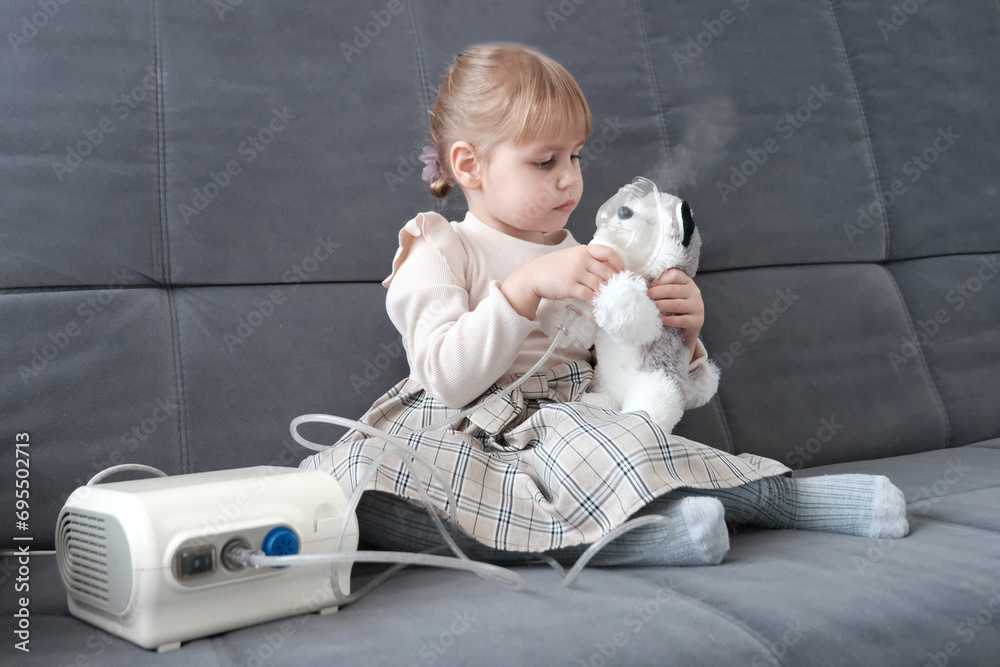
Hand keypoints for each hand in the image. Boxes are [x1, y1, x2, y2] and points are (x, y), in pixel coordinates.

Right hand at [501, 245, 623, 319]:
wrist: (533, 276)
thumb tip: (605, 272)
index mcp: (583, 250)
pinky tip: (595, 303)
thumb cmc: (551, 268)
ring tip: (606, 298)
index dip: (618, 263)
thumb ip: (586, 260)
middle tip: (615, 290)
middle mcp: (581, 259)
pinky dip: (594, 300)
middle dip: (613, 283)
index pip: (607, 252)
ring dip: (605, 293)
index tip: (621, 271)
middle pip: (606, 272)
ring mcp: (575, 273)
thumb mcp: (570, 256)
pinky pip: (589, 295)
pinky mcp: (570, 286)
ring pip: (599, 284)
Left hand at [648, 269, 703, 357]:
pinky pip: (681, 320)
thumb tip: (644, 284)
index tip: (650, 285)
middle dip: (656, 293)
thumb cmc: (675, 308)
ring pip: (676, 304)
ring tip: (649, 308)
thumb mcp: (671, 294)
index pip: (675, 275)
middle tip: (644, 297)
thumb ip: (662, 286)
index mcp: (687, 282)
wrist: (687, 329)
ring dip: (660, 306)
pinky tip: (659, 319)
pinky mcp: (696, 321)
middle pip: (673, 290)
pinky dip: (668, 320)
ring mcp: (697, 307)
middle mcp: (694, 292)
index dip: (661, 279)